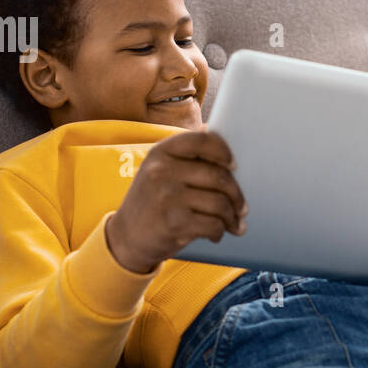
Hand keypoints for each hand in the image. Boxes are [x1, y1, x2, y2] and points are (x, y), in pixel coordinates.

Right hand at [105, 130, 247, 273]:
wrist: (125, 237)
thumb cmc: (153, 201)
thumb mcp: (161, 171)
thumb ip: (186, 155)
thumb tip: (215, 130)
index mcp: (161, 152)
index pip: (203, 140)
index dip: (224, 152)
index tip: (234, 165)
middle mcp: (162, 170)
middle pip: (219, 176)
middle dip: (237, 195)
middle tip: (242, 208)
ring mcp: (167, 196)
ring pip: (220, 203)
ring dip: (231, 217)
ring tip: (233, 224)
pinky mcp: (173, 222)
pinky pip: (213, 224)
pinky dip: (219, 231)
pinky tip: (216, 234)